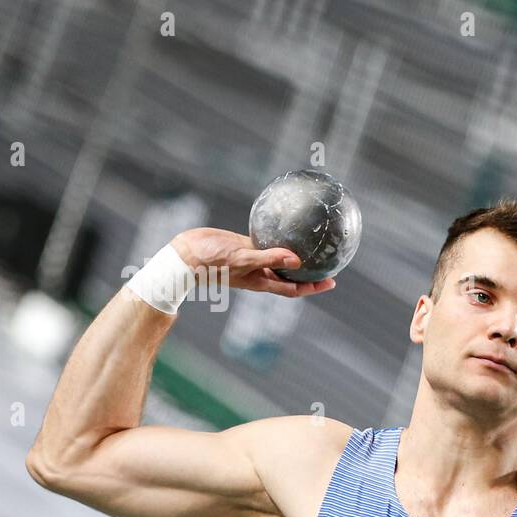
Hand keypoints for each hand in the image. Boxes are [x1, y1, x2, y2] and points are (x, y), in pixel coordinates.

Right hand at [170, 227, 335, 297]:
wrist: (185, 254)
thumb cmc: (212, 262)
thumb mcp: (243, 259)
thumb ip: (269, 258)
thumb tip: (297, 260)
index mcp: (261, 281)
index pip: (293, 289)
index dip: (313, 286)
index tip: (331, 280)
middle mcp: (259, 273)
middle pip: (291, 276)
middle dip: (309, 272)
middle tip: (328, 261)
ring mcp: (252, 259)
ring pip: (279, 259)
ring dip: (295, 254)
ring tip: (312, 243)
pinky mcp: (243, 245)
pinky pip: (265, 243)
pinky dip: (277, 239)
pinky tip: (285, 227)